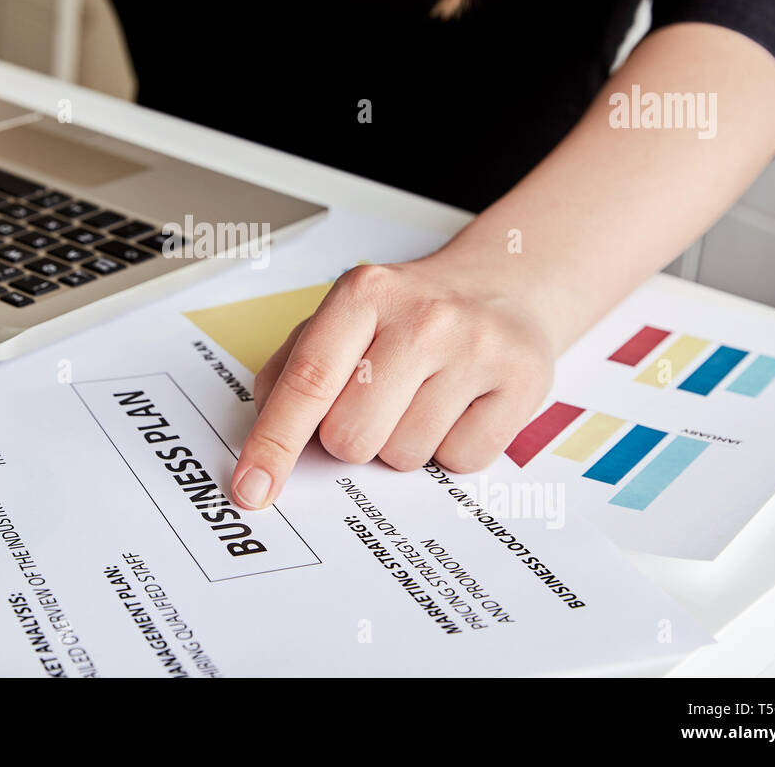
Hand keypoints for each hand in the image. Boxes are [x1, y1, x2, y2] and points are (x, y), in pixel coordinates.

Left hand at [230, 258, 554, 509]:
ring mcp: (478, 347)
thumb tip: (263, 440)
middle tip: (376, 402)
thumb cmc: (404, 315)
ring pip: (404, 456)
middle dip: (351, 438)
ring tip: (422, 397)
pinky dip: (449, 448)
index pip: (308, 382)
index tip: (251, 488)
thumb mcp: (340, 321)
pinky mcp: (523, 380)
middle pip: (351, 436)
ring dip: (402, 444)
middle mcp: (423, 315)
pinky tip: (458, 406)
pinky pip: (460, 462)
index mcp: (363, 294)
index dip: (274, 443)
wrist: (499, 285)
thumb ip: (290, 373)